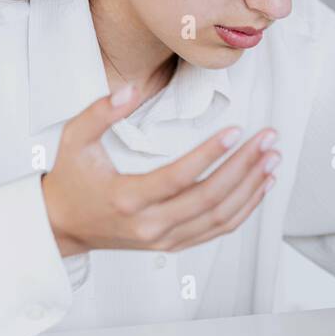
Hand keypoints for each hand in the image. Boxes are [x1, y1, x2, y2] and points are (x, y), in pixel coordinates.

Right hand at [41, 85, 279, 256]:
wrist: (62, 226)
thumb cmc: (71, 178)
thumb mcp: (74, 139)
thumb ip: (101, 112)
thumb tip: (132, 89)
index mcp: (126, 198)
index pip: (178, 178)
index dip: (209, 155)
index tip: (236, 131)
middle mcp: (149, 225)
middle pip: (209, 198)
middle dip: (244, 167)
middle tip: (268, 140)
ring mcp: (164, 239)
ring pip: (219, 218)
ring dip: (251, 188)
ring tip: (272, 159)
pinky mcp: (174, 245)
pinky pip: (217, 230)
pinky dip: (244, 209)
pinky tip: (261, 185)